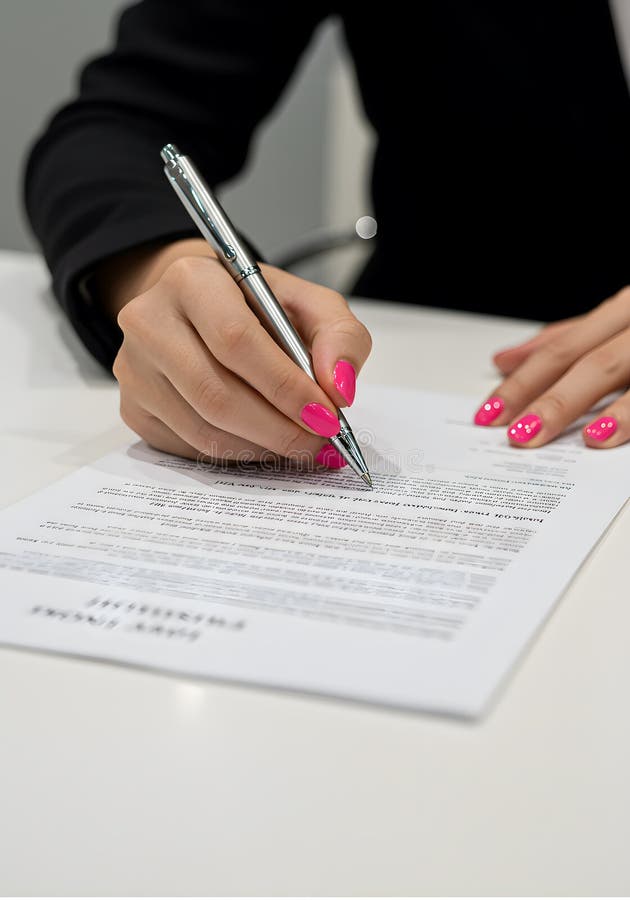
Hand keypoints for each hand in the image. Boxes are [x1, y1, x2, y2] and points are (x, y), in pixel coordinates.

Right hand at [98, 239, 371, 466]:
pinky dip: (236, 454)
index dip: (285, 386)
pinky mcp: (133, 408)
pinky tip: (263, 443)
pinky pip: (189, 447)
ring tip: (299, 446)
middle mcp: (149, 320)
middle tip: (320, 444)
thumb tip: (339, 389)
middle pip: (215, 394)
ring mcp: (133, 368)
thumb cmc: (258, 308)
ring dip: (261, 448)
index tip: (327, 416)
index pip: (236, 340)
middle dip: (278, 429)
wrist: (202, 311)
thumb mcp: (309, 305)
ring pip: (202, 429)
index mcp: (192, 279)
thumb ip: (340, 337)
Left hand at [473, 286, 629, 447]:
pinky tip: (602, 434)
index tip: (490, 412)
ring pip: (611, 368)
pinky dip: (624, 414)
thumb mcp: (618, 320)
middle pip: (584, 360)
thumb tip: (505, 360)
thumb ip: (567, 339)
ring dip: (573, 403)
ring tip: (541, 434)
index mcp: (621, 313)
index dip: (523, 381)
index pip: (563, 348)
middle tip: (513, 433)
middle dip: (543, 398)